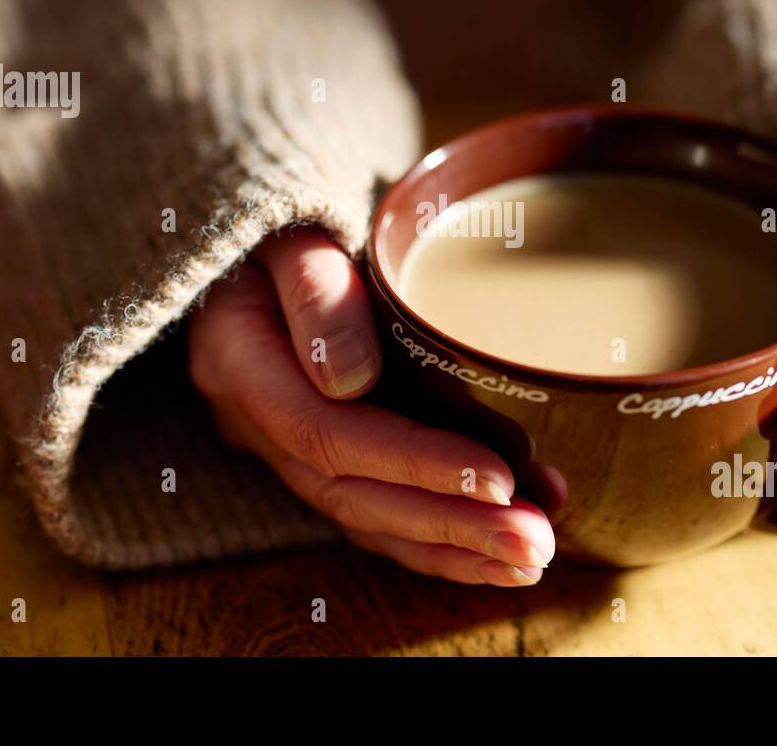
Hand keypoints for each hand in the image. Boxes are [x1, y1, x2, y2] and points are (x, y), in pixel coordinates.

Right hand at [188, 227, 554, 585]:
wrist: (255, 235)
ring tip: (531, 557)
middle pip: (354, 494)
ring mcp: (283, 445)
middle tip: (534, 542)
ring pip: (366, 517)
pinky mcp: (318, 453)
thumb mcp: (291, 231)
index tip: (498, 479)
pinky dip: (435, 538)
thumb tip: (352, 379)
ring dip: (452, 546)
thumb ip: (316, 291)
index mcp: (242, 364)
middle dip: (449, 525)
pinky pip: (372, 512)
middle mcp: (257, 421)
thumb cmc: (284, 219)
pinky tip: (493, 552)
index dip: (416, 464)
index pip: (331, 435)